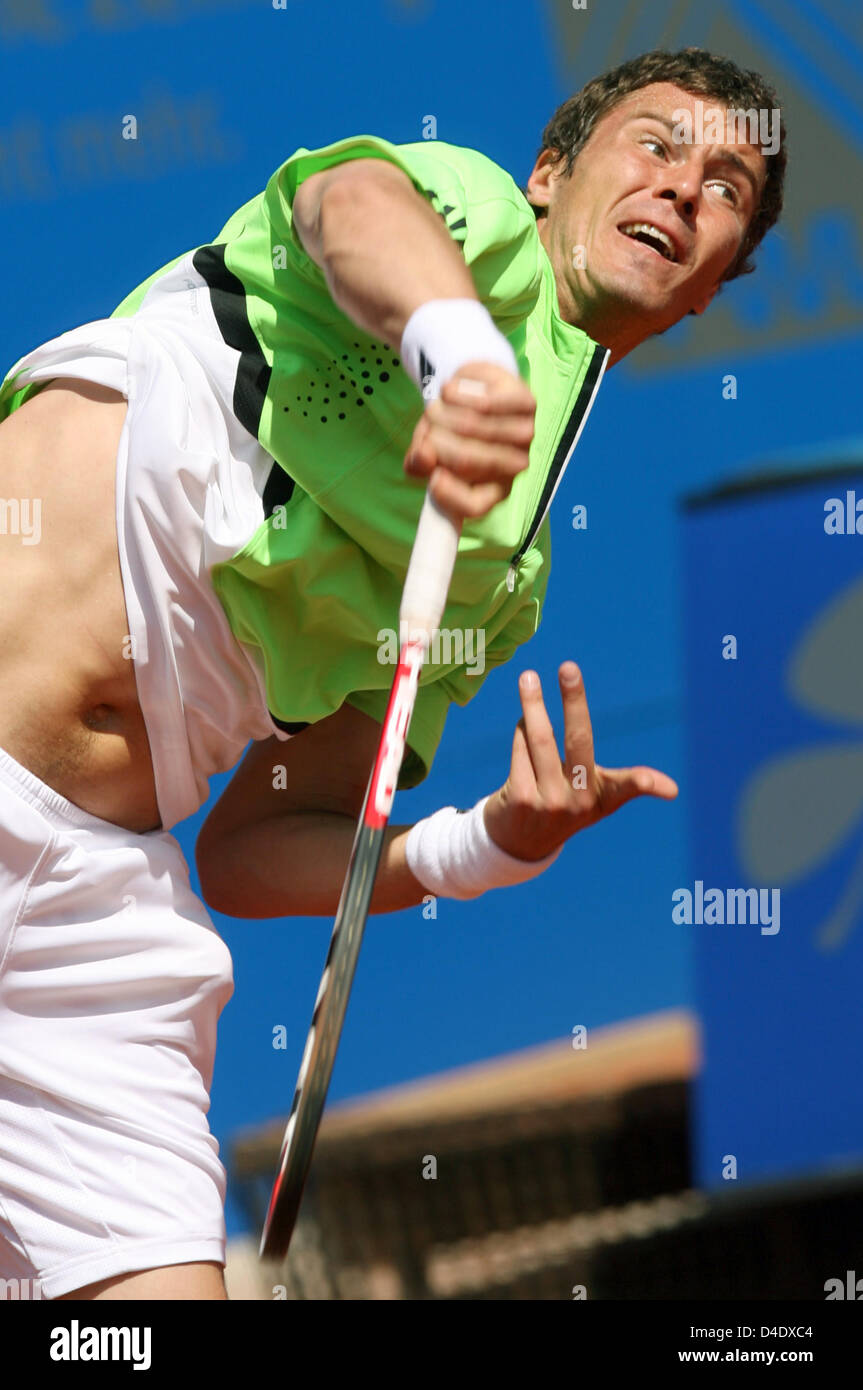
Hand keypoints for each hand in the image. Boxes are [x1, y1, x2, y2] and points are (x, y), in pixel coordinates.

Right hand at [404, 361, 535, 522]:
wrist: (475, 392)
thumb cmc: (451, 429)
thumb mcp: (427, 451)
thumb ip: (419, 463)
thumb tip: (423, 456)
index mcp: (491, 490)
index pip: (473, 506)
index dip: (447, 494)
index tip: (432, 477)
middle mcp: (514, 468)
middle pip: (465, 460)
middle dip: (435, 439)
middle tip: (427, 426)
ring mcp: (524, 436)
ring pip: (472, 427)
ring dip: (443, 412)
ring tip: (436, 408)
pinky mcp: (527, 404)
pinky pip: (483, 402)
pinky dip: (457, 394)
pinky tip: (450, 393)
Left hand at [483, 661, 678, 860]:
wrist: (519, 843)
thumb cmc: (569, 806)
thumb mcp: (601, 798)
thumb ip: (630, 784)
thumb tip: (673, 790)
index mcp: (604, 797)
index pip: (628, 787)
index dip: (648, 784)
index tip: (669, 789)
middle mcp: (578, 801)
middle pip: (577, 739)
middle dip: (574, 700)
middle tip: (569, 667)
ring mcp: (547, 801)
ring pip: (540, 738)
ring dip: (533, 704)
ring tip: (528, 677)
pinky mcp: (519, 798)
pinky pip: (521, 748)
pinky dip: (522, 730)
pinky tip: (523, 726)